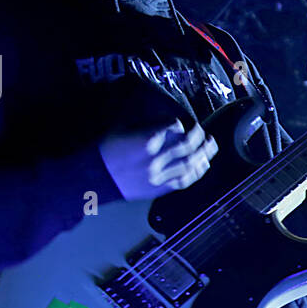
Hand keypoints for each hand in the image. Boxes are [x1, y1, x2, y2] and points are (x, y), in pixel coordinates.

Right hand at [98, 120, 217, 199]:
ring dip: (204, 154)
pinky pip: (184, 181)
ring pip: (190, 163)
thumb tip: (162, 118)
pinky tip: (203, 165)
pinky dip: (196, 172)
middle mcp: (156, 158)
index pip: (174, 127)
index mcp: (146, 140)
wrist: (95, 178)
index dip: (179, 123)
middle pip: (187, 145)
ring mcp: (159, 175)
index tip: (180, 123)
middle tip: (203, 132)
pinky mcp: (159, 189)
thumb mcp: (122, 127)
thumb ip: (144, 122)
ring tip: (211, 145)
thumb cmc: (106, 151)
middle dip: (198, 136)